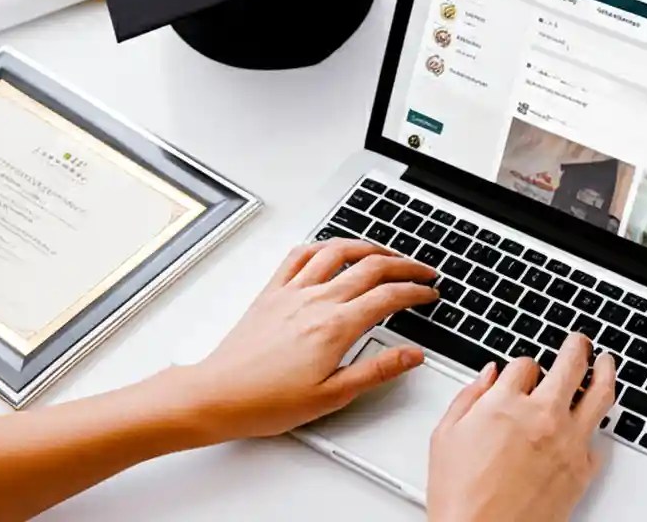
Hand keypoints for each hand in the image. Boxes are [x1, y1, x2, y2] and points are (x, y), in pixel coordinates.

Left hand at [180, 239, 437, 440]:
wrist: (217, 395)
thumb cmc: (267, 401)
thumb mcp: (333, 396)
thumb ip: (377, 370)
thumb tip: (412, 355)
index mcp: (335, 327)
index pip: (389, 297)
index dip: (416, 292)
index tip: (429, 294)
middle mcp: (316, 301)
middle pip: (371, 267)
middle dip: (404, 264)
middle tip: (422, 270)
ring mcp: (292, 292)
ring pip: (338, 251)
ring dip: (369, 247)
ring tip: (387, 253)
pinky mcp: (272, 292)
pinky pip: (300, 255)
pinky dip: (323, 246)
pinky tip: (332, 250)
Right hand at [428, 333, 615, 521]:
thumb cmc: (460, 499)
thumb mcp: (445, 438)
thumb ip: (468, 398)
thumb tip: (487, 375)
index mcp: (504, 404)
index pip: (524, 364)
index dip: (522, 366)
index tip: (522, 372)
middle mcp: (541, 416)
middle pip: (570, 364)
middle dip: (577, 347)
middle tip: (579, 342)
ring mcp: (567, 441)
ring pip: (600, 392)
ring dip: (606, 369)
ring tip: (607, 362)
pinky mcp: (582, 469)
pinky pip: (598, 438)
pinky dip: (598, 425)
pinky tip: (597, 419)